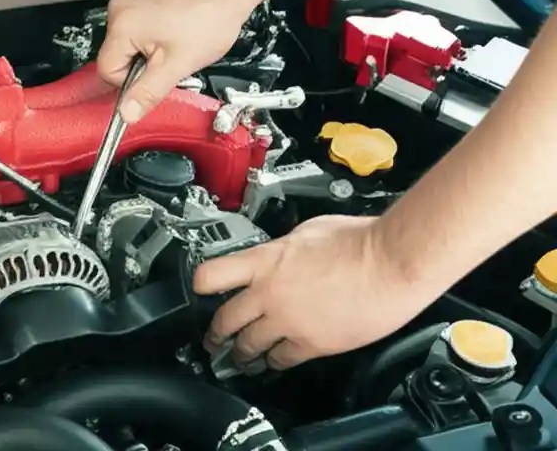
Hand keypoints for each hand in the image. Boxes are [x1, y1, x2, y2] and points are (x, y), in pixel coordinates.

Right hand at [96, 0, 252, 121]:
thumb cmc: (210, 16)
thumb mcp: (178, 65)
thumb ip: (148, 92)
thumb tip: (126, 114)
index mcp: (122, 25)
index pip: (107, 71)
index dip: (133, 82)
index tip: (156, 78)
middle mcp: (118, 8)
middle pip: (116, 57)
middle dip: (142, 66)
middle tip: (171, 59)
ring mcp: (129, 0)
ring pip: (127, 45)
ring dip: (148, 52)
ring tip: (176, 43)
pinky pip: (136, 30)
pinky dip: (153, 38)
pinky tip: (174, 33)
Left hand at [192, 215, 436, 369]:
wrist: (393, 264)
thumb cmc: (360, 241)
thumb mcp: (306, 231)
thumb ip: (281, 249)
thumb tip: (276, 255)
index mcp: (264, 260)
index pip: (210, 276)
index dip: (200, 285)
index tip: (199, 292)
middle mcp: (269, 293)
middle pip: (224, 320)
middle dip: (215, 334)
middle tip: (212, 340)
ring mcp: (288, 321)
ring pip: (249, 346)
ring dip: (241, 354)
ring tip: (238, 358)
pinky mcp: (312, 344)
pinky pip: (282, 359)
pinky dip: (275, 362)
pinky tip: (273, 362)